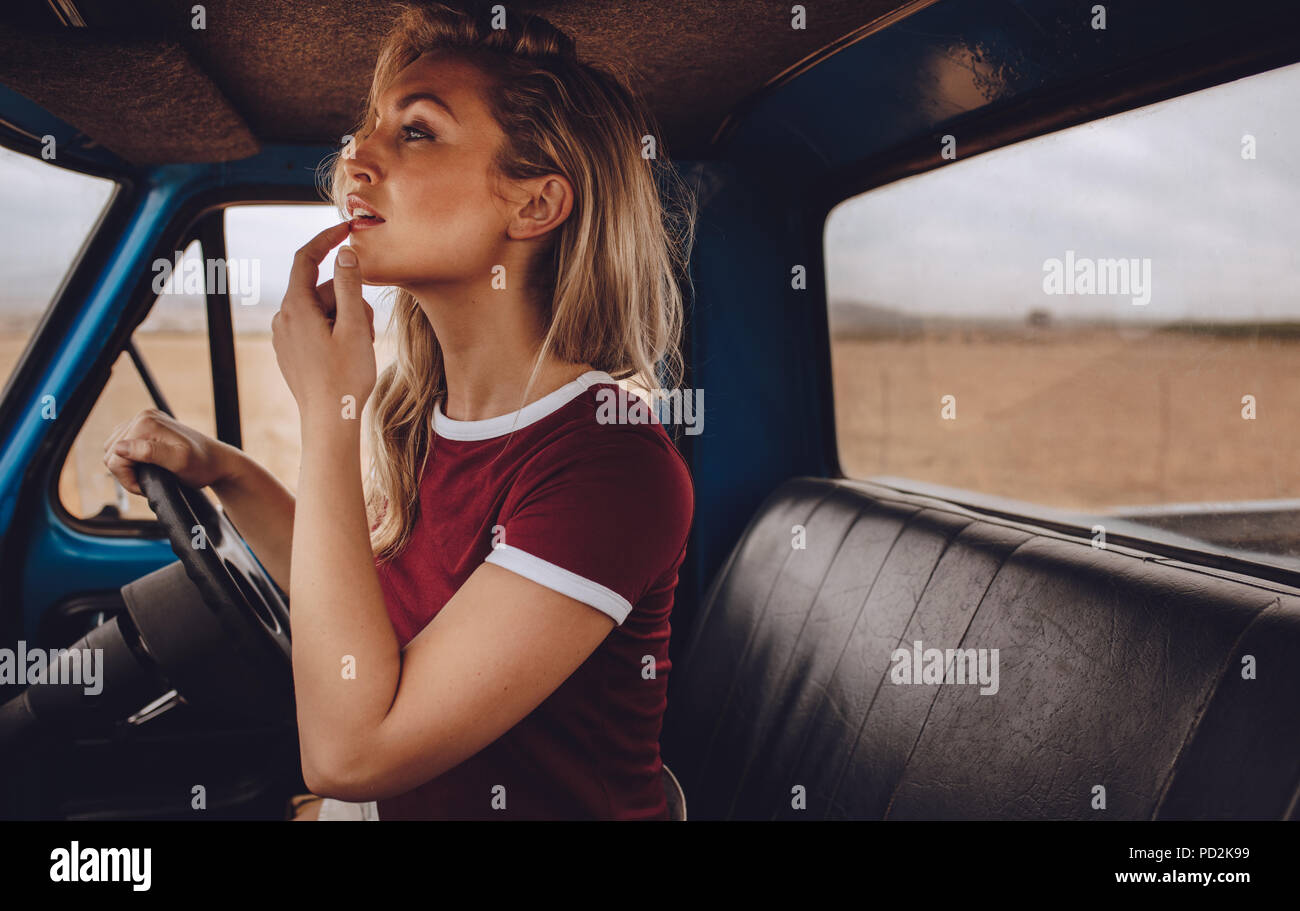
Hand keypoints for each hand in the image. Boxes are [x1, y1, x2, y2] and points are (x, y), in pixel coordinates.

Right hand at [104, 408, 238, 495]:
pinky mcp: (147, 427)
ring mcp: (145, 420)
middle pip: (111, 453)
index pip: (115, 457)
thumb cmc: (202, 465)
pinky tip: (148, 465)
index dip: (128, 478)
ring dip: (128, 466)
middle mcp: (143, 417)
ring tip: (150, 473)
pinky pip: (123, 445)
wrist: (217, 462)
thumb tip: (120, 448)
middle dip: (127, 473)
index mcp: (145, 422)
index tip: (147, 485)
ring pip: (115, 450)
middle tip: (150, 481)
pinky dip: (131, 459)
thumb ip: (149, 453)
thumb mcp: (178, 462)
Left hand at [272, 222, 376, 418]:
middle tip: (369, 326)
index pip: (306, 257)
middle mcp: (284, 318)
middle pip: (320, 288)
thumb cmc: (345, 377)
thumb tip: (344, 253)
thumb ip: (349, 285)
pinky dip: (335, 331)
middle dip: (348, 297)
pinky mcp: (291, 352)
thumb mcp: (355, 326)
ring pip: (320, 309)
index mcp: (296, 307)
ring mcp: (285, 336)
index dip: (326, 239)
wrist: (329, 422)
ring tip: (361, 345)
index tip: (347, 228)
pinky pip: (314, 327)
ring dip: (345, 318)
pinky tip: (348, 354)